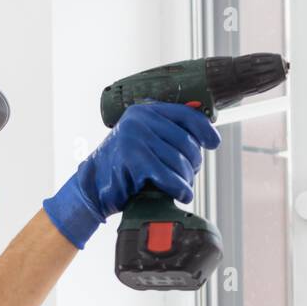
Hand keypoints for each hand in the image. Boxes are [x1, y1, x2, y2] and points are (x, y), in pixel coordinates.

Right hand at [42, 101, 220, 249]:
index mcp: (145, 110)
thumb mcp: (141, 141)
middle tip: (189, 175)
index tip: (214, 142)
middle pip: (186, 141)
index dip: (204, 130)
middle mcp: (140, 120)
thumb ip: (164, 134)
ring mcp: (136, 138)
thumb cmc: (121, 167)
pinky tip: (182, 195)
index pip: (185, 114)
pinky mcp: (134, 160)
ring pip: (179, 160)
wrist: (92, 187)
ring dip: (186, 179)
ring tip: (184, 187)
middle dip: (193, 162)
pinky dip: (180, 188)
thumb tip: (201, 138)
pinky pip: (168, 175)